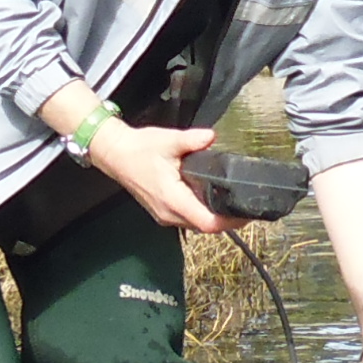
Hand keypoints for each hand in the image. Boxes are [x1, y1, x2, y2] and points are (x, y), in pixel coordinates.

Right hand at [91, 121, 238, 233]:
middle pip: (205, 226)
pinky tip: (212, 200)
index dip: (229, 221)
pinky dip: (202, 213)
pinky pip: (188, 219)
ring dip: (214, 217)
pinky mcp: (163, 212)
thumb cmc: (140, 149)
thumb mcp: (168, 140)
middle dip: (227, 219)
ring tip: (233, 202)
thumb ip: (192, 140)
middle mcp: (169, 213)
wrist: (116, 155)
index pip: (207, 222)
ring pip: (196, 224)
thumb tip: (211, 137)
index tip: (246, 213)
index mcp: (172, 199)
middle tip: (246, 205)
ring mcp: (165, 216)